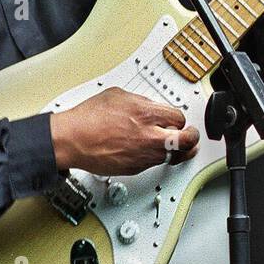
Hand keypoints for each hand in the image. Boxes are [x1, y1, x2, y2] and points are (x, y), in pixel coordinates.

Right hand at [49, 87, 198, 174]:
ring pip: (173, 155)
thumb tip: (153, 106)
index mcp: (147, 114)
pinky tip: (150, 151)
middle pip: (187, 141)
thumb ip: (142, 101)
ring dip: (176, 150)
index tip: (178, 119)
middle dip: (192, 137)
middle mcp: (149, 136)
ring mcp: (143, 155)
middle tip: (192, 136)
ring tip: (176, 146)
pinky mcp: (135, 168)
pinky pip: (154, 163)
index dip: (179, 119)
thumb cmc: (88, 118)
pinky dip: (156, 157)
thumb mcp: (119, 95)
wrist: (72, 140)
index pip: (179, 118)